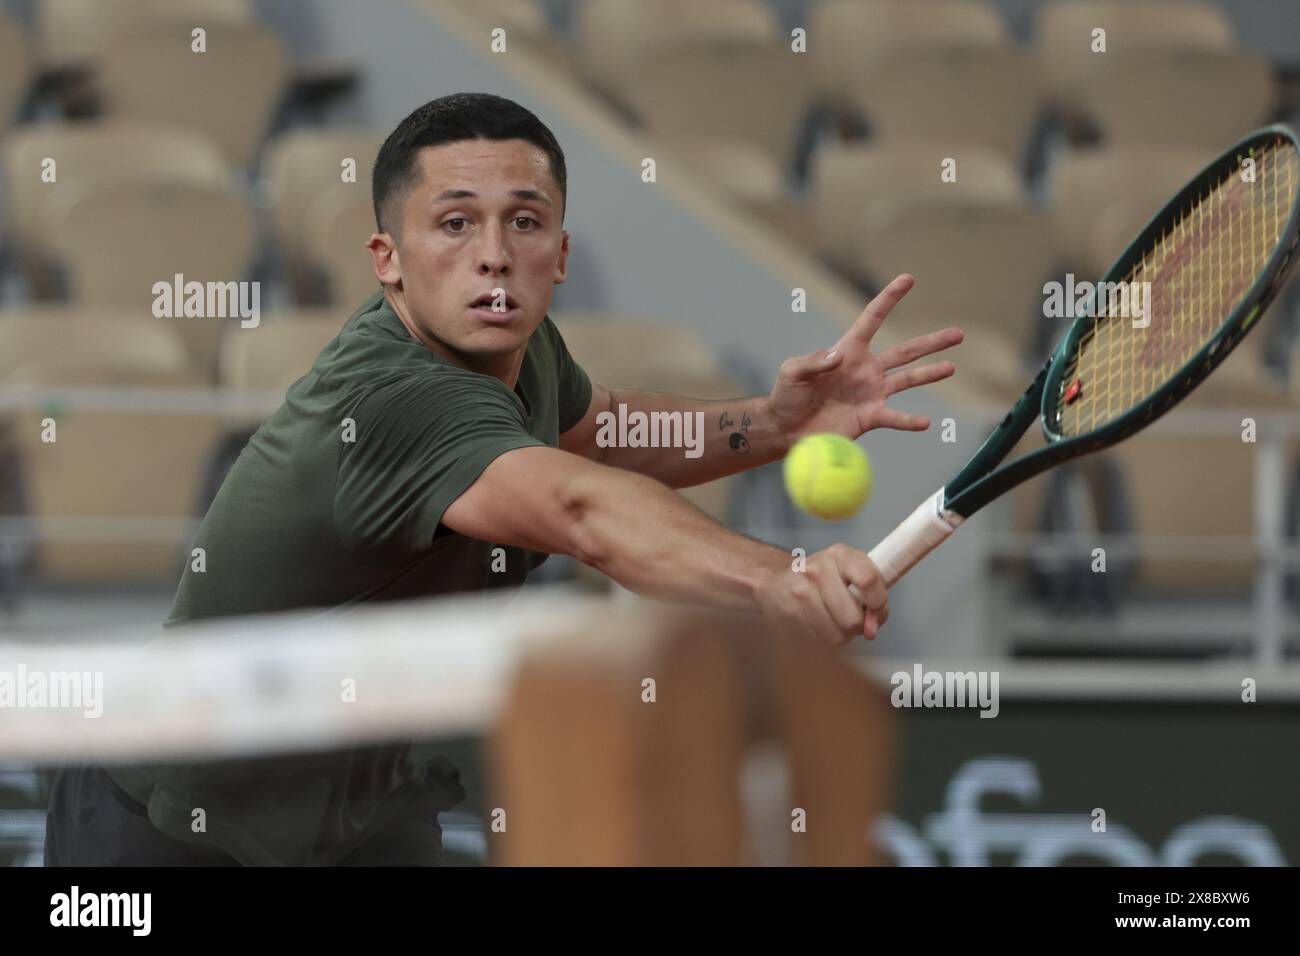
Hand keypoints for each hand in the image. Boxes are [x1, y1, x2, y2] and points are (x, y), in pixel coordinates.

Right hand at [757, 544, 888, 644]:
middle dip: (858, 625)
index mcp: (841, 554)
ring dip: (841, 634)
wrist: (778, 582)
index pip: (868, 580)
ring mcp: (801, 591)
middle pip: (853, 618)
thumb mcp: (852, 575)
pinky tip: (819, 622)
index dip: (878, 603)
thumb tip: (872, 629)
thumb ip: (873, 597)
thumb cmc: (824, 580)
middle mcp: (819, 569)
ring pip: (837, 634)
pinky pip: (821, 640)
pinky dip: (825, 637)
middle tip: (852, 616)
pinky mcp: (789, 612)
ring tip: (834, 619)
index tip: (876, 609)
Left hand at [766, 274, 963, 444]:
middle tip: (959, 333)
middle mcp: (867, 369)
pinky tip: (926, 422)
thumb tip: (838, 357)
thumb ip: (813, 361)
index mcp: (849, 350)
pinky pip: (895, 417)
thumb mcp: (792, 371)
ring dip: (930, 374)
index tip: (909, 279)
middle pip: (906, 352)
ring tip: (952, 368)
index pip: (873, 318)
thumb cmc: (787, 395)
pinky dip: (910, 420)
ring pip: (908, 380)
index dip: (890, 298)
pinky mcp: (870, 417)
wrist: (787, 429)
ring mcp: (871, 393)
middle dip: (932, 342)